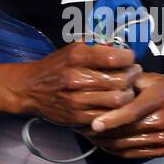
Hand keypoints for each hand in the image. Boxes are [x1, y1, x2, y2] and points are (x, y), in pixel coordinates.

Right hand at [22, 42, 141, 130]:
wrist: (30, 89)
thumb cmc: (56, 67)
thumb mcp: (72, 49)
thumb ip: (97, 46)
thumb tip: (121, 46)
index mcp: (76, 56)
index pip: (113, 57)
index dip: (128, 58)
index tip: (130, 59)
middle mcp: (76, 78)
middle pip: (120, 80)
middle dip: (132, 77)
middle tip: (134, 74)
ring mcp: (77, 100)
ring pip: (117, 100)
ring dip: (127, 95)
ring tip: (127, 89)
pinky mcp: (78, 117)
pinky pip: (108, 115)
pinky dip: (117, 110)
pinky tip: (116, 104)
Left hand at [87, 71, 163, 158]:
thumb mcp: (161, 79)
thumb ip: (136, 81)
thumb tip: (112, 79)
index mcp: (159, 100)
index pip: (131, 112)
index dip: (112, 119)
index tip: (94, 123)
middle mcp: (160, 121)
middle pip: (125, 131)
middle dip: (101, 132)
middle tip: (81, 126)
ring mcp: (162, 139)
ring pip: (127, 145)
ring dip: (105, 142)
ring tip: (89, 136)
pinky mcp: (162, 150)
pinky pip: (134, 154)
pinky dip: (117, 151)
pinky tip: (105, 144)